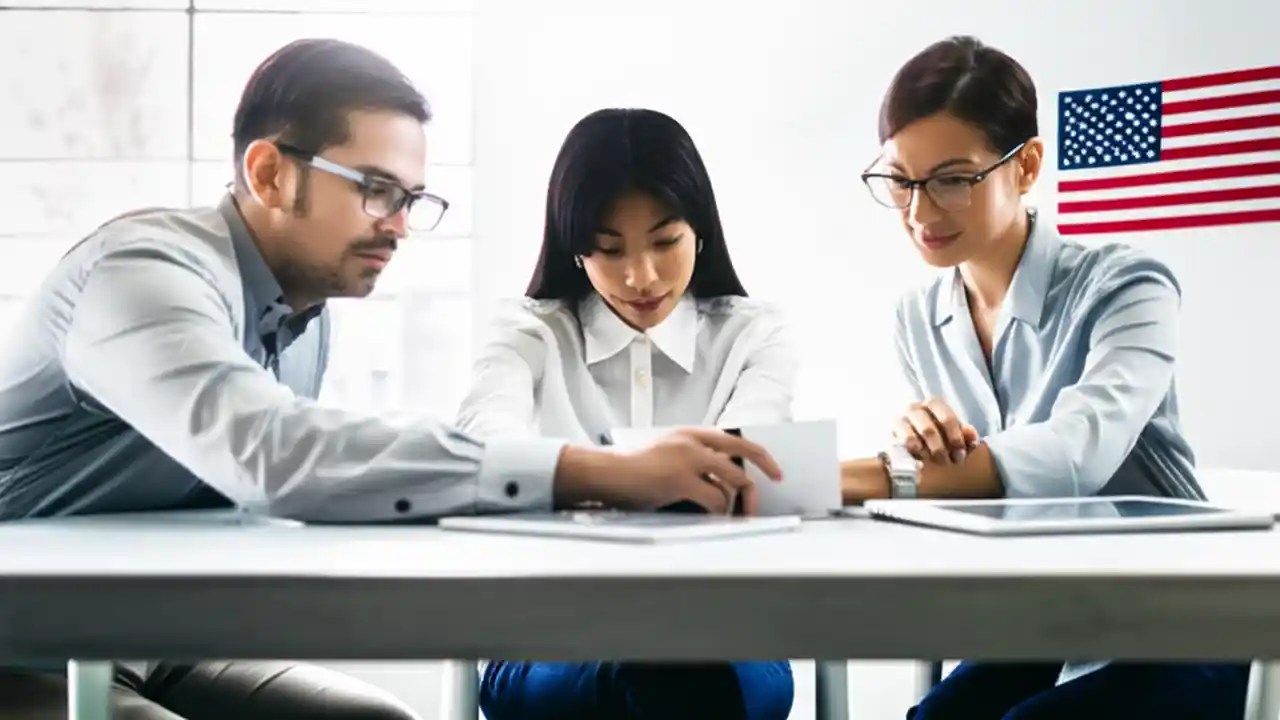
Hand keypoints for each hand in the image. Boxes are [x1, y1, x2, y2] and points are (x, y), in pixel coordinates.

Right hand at [614, 428, 782, 513]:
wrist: (609, 473)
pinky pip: (715, 499)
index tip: (772, 468)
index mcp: (690, 433)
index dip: (757, 454)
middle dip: (764, 468)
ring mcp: (687, 459)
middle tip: (774, 485)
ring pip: (732, 480)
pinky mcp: (681, 480)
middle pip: (742, 453)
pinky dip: (719, 512)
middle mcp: (692, 441)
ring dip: (736, 502)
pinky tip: (715, 519)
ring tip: (734, 515)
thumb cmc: (635, 469)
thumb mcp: (669, 453)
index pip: (734, 439)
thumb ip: (695, 461)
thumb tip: (723, 483)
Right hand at [893, 397, 979, 463]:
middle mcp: (914, 408)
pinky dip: (912, 455)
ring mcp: (899, 420)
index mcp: (934, 403)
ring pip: (912, 439)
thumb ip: (967, 436)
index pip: (947, 419)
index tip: (960, 455)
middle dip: (940, 450)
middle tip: (946, 462)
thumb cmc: (939, 436)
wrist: (912, 442)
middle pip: (928, 430)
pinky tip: (920, 460)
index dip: (955, 439)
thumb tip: (971, 436)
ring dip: (924, 454)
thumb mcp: (956, 436)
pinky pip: (899, 446)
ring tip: (933, 461)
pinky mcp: (890, 434)